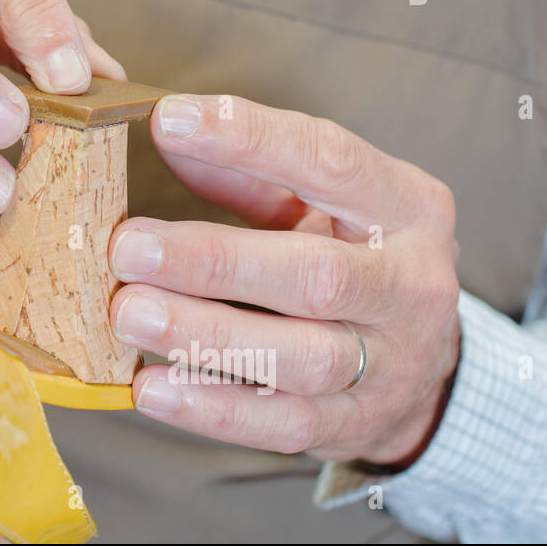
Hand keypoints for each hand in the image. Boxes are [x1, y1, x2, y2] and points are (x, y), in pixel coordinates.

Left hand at [109, 94, 460, 467]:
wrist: (420, 365)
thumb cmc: (351, 257)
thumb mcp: (318, 201)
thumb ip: (248, 170)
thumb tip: (168, 128)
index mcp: (407, 206)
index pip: (329, 160)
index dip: (248, 137)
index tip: (167, 120)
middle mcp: (410, 285)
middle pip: (314, 275)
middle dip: (212, 261)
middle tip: (127, 248)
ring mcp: (390, 365)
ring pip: (298, 356)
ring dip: (204, 335)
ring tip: (127, 314)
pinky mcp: (356, 425)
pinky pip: (281, 424)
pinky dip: (211, 409)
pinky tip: (150, 388)